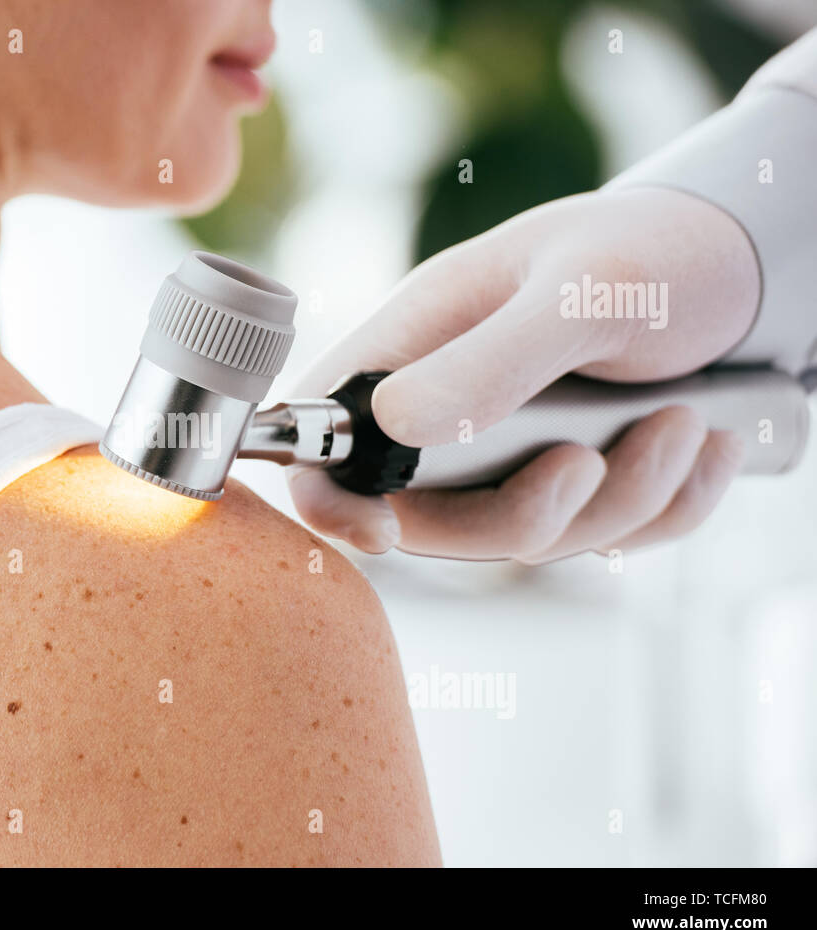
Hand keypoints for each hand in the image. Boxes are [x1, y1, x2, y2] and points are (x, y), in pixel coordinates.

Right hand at [289, 186, 758, 560]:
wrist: (748, 266)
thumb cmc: (655, 249)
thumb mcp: (581, 292)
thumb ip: (488, 359)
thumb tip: (386, 426)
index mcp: (418, 345)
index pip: (323, 431)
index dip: (324, 493)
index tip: (378, 532)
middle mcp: (450, 408)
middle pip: (430, 518)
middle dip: (526, 510)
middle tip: (592, 459)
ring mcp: (513, 453)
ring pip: (530, 537)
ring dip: (624, 499)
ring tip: (683, 422)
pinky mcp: (578, 481)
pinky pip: (606, 538)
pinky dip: (669, 506)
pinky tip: (707, 443)